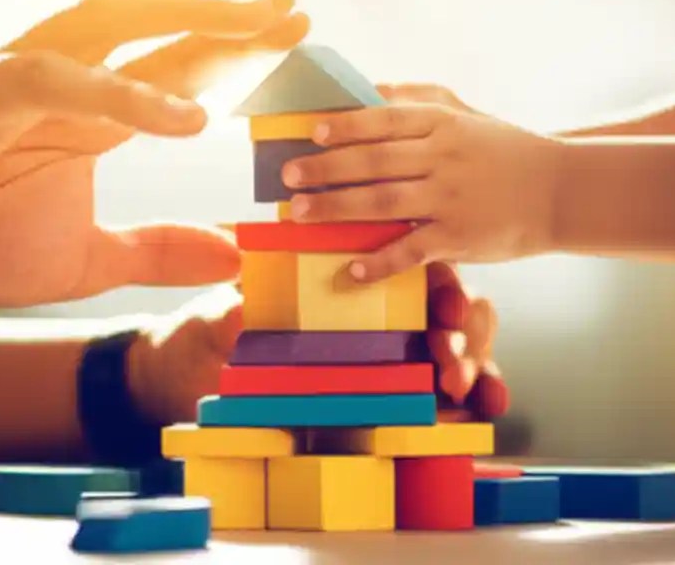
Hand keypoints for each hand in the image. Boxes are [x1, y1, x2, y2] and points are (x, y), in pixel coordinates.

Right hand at [0, 0, 308, 307]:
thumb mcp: (84, 260)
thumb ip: (156, 250)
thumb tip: (231, 254)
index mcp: (84, 111)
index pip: (172, 60)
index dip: (235, 45)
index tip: (297, 31)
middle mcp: (56, 80)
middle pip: (151, 19)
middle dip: (224, 10)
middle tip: (292, 4)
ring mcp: (15, 82)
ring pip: (108, 22)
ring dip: (184, 18)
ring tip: (256, 27)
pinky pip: (59, 83)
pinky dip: (124, 94)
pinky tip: (186, 117)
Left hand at [124, 265, 510, 425]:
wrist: (187, 380)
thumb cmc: (207, 333)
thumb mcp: (218, 317)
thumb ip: (235, 312)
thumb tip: (247, 311)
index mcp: (342, 277)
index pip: (408, 268)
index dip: (437, 285)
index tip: (446, 307)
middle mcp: (373, 312)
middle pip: (444, 311)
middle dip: (461, 335)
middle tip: (452, 367)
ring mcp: (386, 356)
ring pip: (454, 350)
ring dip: (475, 368)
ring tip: (476, 395)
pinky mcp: (387, 398)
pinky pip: (439, 395)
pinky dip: (469, 400)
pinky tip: (487, 407)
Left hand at [280, 83, 562, 282]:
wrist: (559, 190)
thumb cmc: (501, 148)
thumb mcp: (463, 113)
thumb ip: (415, 100)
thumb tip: (361, 90)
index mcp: (443, 125)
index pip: (385, 120)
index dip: (347, 125)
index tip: (312, 132)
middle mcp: (444, 159)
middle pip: (375, 163)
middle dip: (326, 169)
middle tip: (288, 177)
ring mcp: (450, 200)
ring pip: (384, 204)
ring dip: (337, 209)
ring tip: (301, 213)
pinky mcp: (459, 239)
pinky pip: (411, 252)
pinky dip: (379, 263)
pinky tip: (350, 271)